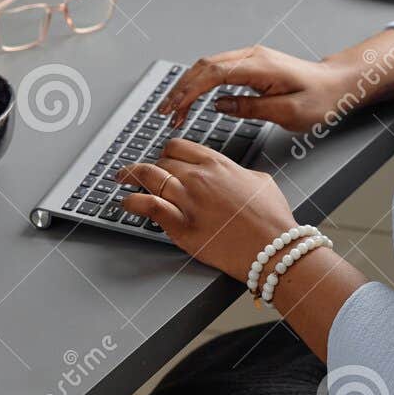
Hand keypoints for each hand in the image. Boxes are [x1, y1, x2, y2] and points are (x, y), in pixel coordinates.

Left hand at [119, 139, 296, 279]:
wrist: (271, 247)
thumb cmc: (271, 219)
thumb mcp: (261, 182)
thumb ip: (240, 173)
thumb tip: (234, 175)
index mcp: (217, 164)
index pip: (179, 146)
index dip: (167, 153)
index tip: (163, 159)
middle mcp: (198, 177)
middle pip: (161, 161)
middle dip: (153, 167)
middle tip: (145, 174)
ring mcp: (187, 199)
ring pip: (149, 177)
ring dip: (132, 177)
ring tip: (122, 179)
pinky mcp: (180, 225)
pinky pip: (147, 205)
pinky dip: (132, 202)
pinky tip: (125, 202)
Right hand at [156, 45, 356, 133]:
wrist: (337, 84)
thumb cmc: (320, 99)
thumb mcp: (288, 113)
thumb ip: (251, 108)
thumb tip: (219, 104)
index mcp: (259, 65)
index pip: (212, 74)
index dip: (189, 91)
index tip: (175, 109)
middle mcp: (251, 56)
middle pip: (203, 66)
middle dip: (180, 89)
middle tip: (166, 113)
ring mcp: (250, 58)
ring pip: (207, 66)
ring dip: (187, 86)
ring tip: (173, 109)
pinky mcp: (250, 65)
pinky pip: (217, 70)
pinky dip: (199, 83)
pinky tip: (191, 98)